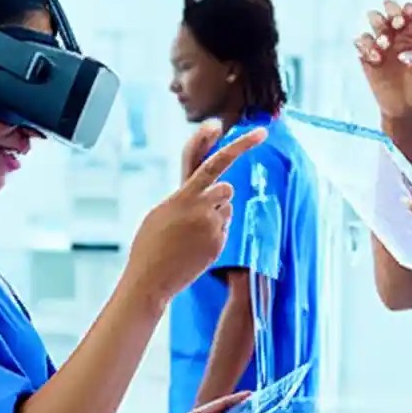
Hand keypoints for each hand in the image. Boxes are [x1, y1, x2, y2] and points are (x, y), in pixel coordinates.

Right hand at [123, 128, 266, 301]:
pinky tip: (194, 248)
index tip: (261, 134)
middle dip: (218, 197)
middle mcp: (202, 209)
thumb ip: (185, 196)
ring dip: (215, 217)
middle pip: (227, 189)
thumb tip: (208, 190)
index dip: (240, 146)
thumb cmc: (150, 243)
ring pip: (227, 211)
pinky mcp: (219, 244)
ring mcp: (212, 228)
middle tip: (198, 214)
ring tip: (191, 235)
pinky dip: (213, 236)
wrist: (150, 278)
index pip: (216, 163)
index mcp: (184, 195)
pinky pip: (225, 230)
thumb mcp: (161, 210)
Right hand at [355, 0, 411, 119]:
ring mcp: (381, 48)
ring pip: (373, 27)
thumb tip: (406, 54)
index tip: (407, 12)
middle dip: (390, 13)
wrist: (405, 110)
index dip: (407, 11)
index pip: (408, 17)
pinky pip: (361, 45)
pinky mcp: (368, 60)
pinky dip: (366, 46)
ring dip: (377, 28)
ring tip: (384, 42)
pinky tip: (376, 57)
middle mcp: (396, 39)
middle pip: (389, 16)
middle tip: (395, 22)